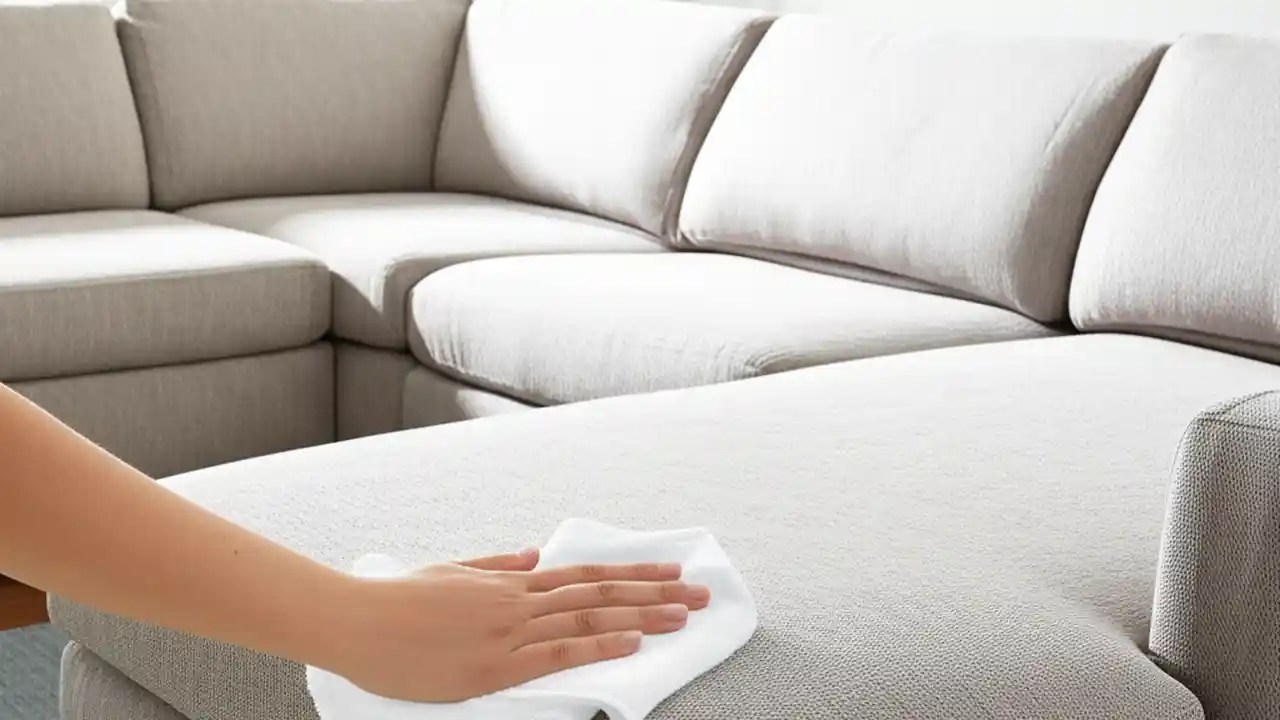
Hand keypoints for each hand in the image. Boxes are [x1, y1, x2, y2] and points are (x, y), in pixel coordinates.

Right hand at [322, 548, 711, 702]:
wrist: (355, 620)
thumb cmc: (397, 600)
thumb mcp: (451, 571)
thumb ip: (495, 565)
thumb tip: (533, 553)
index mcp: (511, 582)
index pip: (586, 574)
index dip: (633, 573)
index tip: (671, 571)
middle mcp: (519, 600)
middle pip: (601, 593)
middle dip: (655, 592)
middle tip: (701, 593)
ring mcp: (509, 631)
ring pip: (589, 619)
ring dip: (642, 616)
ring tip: (683, 616)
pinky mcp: (494, 664)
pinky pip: (557, 652)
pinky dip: (599, 646)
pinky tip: (632, 643)